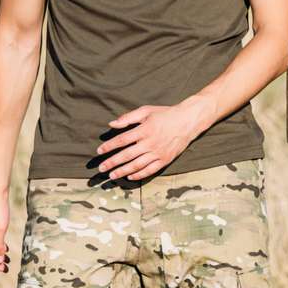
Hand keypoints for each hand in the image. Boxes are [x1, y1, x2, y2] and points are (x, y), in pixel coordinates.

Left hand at [95, 99, 214, 181]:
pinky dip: (139, 175)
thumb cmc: (165, 114)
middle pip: (127, 155)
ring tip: (112, 176)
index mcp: (144, 129)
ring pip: (137, 165)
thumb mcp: (146, 111)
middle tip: (101, 168)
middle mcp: (150, 143)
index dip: (109, 146)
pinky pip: (150, 170)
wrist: (188, 120)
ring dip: (122, 171)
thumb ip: (128, 117)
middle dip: (112, 163)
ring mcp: (158, 153)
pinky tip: (129, 177)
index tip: (99, 151)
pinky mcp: (165, 160)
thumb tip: (112, 123)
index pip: (122, 140)